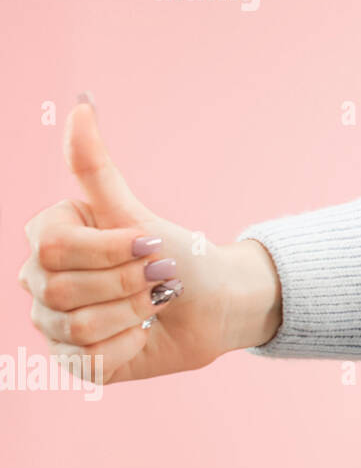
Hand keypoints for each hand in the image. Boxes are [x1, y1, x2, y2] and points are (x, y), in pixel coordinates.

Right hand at [17, 97, 281, 383]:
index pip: (54, 248)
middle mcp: (40, 282)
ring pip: (76, 327)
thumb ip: (96, 167)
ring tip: (151, 303)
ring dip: (132, 312)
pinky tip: (142, 332)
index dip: (110, 250)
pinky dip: (130, 343)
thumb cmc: (178, 254)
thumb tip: (81, 105)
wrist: (213, 305)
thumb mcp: (136, 213)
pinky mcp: (73, 363)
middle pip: (63, 291)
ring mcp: (52, 325)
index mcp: (48, 239)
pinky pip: (90, 360)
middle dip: (128, 283)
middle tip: (156, 278)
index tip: (150, 243)